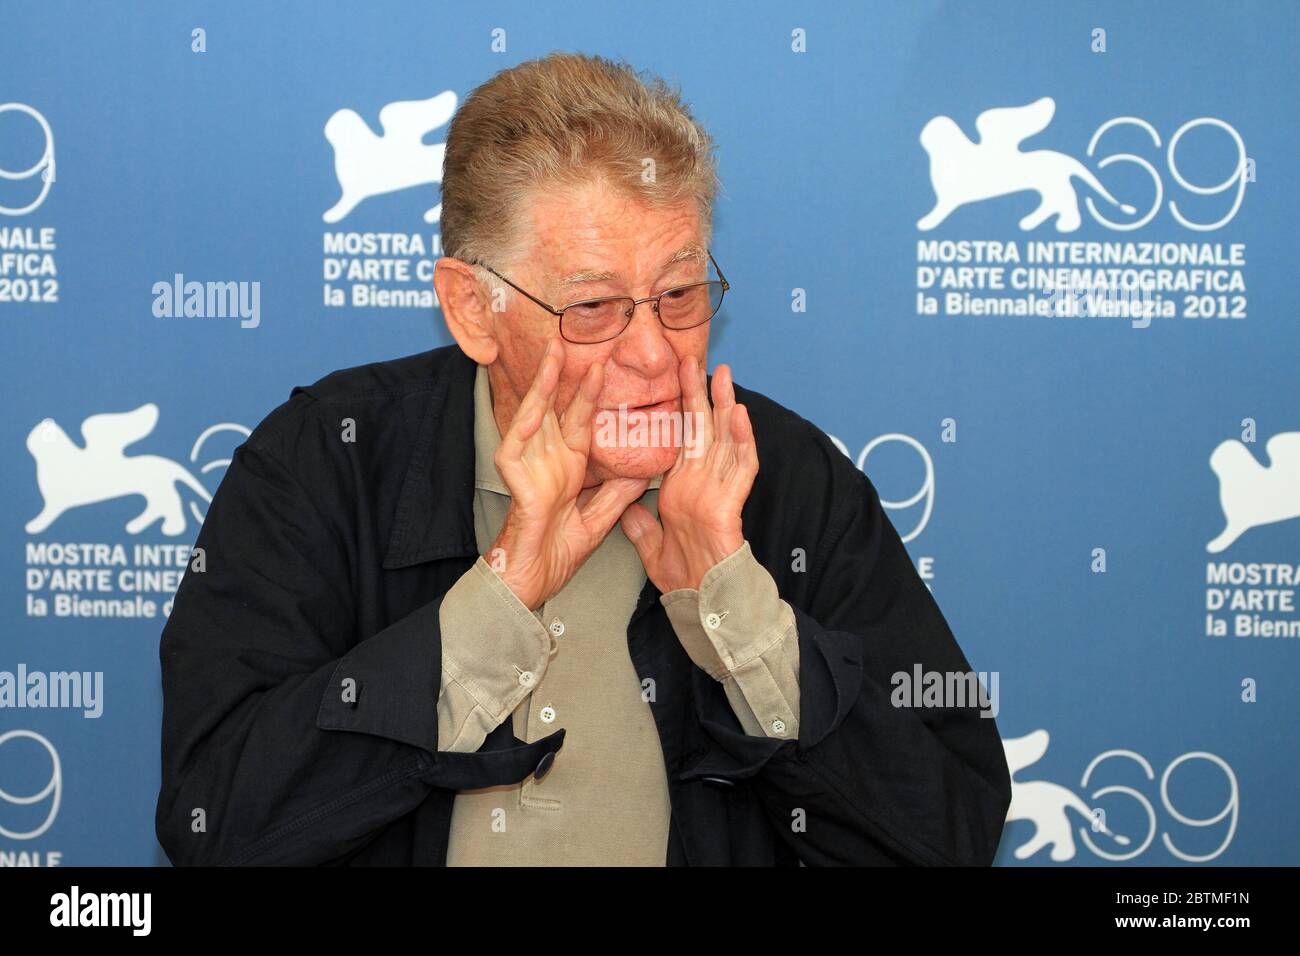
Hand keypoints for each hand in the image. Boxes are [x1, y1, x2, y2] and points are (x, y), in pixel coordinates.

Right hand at [488, 337, 650, 609]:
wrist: (534, 580)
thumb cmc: (558, 553)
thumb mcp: (599, 519)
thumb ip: (618, 494)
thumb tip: (644, 471)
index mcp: (569, 466)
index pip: (582, 421)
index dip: (593, 395)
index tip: (607, 366)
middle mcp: (549, 459)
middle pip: (557, 408)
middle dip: (563, 374)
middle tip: (571, 340)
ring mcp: (528, 465)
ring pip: (534, 414)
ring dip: (543, 385)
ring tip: (552, 354)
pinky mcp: (512, 478)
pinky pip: (516, 443)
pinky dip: (525, 422)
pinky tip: (535, 403)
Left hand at [620, 356, 755, 591]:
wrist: (701, 604)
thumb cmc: (684, 580)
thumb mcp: (651, 549)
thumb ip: (641, 526)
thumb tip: (627, 506)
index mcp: (683, 489)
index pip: (683, 440)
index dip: (681, 410)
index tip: (676, 382)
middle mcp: (702, 485)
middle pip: (704, 430)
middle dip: (702, 395)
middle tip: (698, 360)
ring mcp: (718, 492)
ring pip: (726, 441)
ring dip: (726, 408)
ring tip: (724, 376)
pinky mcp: (730, 505)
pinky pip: (740, 468)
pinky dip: (741, 441)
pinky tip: (739, 415)